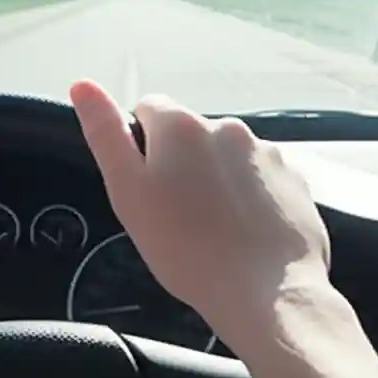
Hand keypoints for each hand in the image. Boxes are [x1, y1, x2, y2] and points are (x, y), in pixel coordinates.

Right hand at [70, 80, 330, 343]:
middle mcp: (228, 126)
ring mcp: (268, 152)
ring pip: (227, 157)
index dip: (139, 147)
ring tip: (214, 229)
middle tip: (176, 216)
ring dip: (216, 179)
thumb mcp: (127, 192)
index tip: (147, 189)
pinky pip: (261, 179)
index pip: (146, 109)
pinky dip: (251, 197)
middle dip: (181, 164)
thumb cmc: (186, 248)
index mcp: (182, 124)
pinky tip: (245, 232)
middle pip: (190, 135)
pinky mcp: (295, 180)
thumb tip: (82, 84)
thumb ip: (105, 133)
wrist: (267, 292)